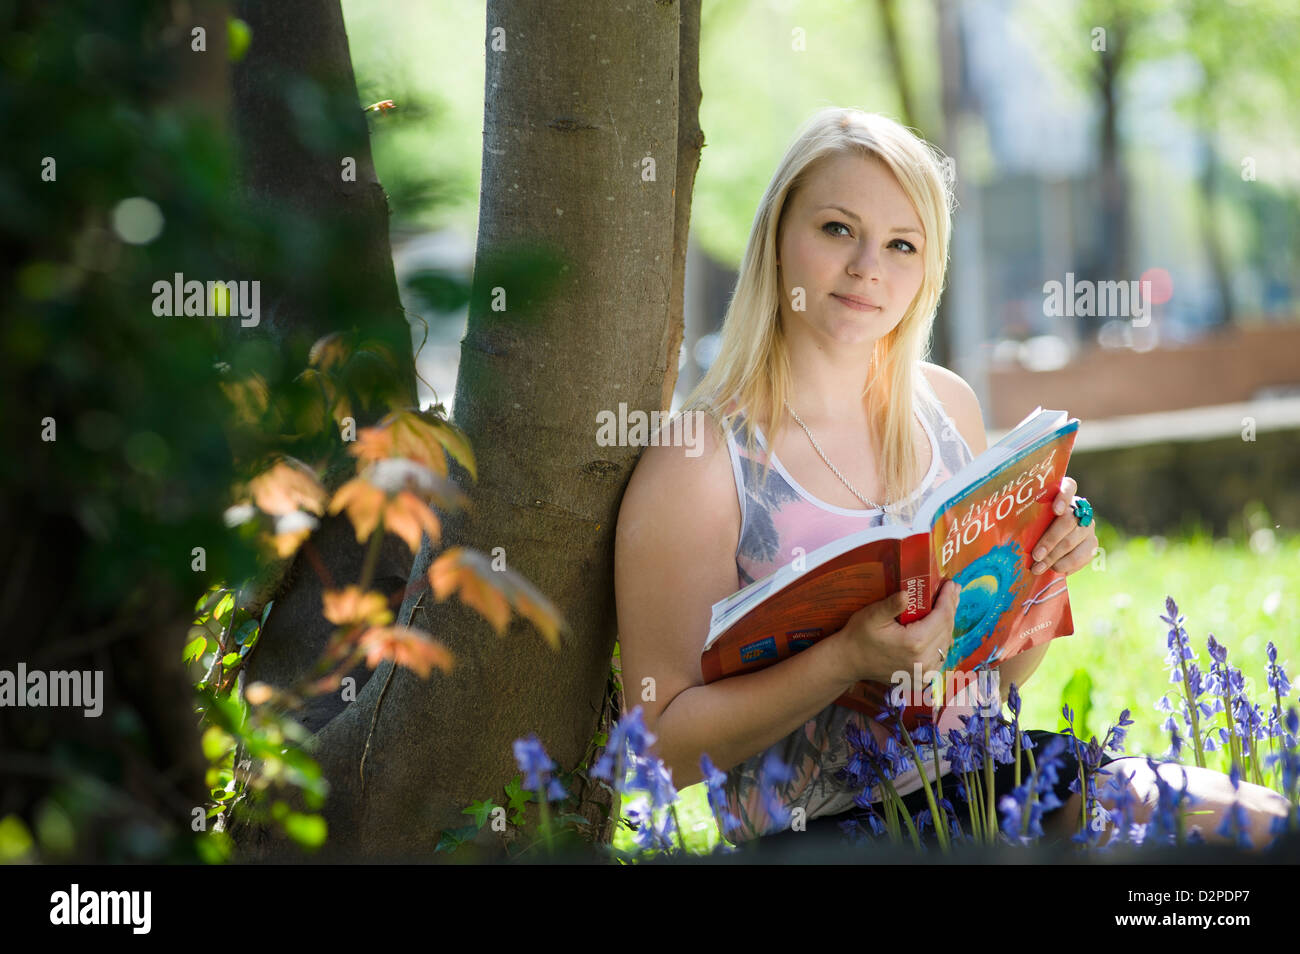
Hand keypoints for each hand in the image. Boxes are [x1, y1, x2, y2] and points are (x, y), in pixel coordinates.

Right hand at [835, 579, 961, 684]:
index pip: (941, 617)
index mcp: (914, 642)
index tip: (950, 584)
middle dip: (951, 608)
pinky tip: (940, 627)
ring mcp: (924, 672)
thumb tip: (907, 594)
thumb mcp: (873, 615)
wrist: (850, 661)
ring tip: (948, 605)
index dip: (948, 599)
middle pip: (947, 629)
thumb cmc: (859, 635)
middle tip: (953, 590)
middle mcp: (923, 660)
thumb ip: (891, 605)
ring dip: (948, 624)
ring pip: (946, 643)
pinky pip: (940, 656)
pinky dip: (942, 640)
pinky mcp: (922, 678)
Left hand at [1029, 475, 1098, 576]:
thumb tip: (1005, 534)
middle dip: (1050, 540)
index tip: (1056, 510)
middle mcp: (1079, 508)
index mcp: (1062, 494)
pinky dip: (1065, 565)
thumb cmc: (1034, 525)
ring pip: (1073, 541)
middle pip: (1068, 521)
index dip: (1063, 497)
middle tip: (1035, 555)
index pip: (1068, 487)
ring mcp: (1088, 526)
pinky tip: (1053, 570)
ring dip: (1054, 558)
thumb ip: (1026, 521)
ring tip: (1038, 568)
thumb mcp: (1030, 519)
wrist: (1052, 541)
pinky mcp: (1092, 543)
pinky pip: (1081, 556)